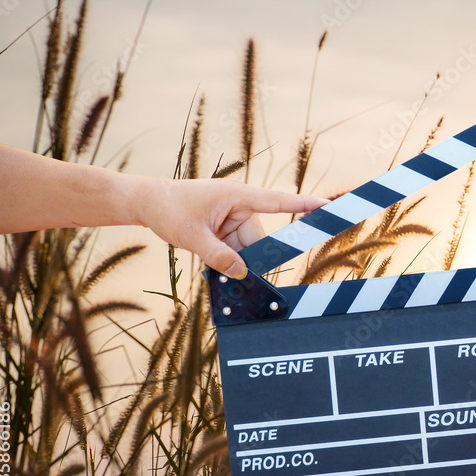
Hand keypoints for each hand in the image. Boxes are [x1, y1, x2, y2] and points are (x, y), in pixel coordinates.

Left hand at [136, 179, 325, 279]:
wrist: (148, 202)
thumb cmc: (169, 208)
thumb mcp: (193, 236)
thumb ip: (218, 257)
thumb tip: (241, 274)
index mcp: (238, 196)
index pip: (279, 201)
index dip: (304, 204)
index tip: (327, 205)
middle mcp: (240, 205)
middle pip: (259, 239)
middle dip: (249, 259)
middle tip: (238, 279)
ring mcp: (232, 217)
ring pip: (248, 247)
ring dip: (235, 261)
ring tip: (212, 265)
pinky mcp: (225, 227)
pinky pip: (236, 248)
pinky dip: (228, 259)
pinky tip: (213, 263)